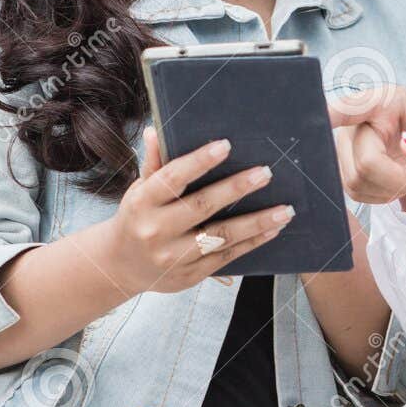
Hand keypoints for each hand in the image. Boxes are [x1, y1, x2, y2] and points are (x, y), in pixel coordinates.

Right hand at [103, 127, 295, 292]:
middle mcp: (156, 230)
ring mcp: (173, 257)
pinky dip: (253, 242)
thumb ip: (155, 163)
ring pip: (221, 236)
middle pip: (202, 206)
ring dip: (257, 222)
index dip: (199, 161)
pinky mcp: (189, 275)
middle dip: (237, 188)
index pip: (173, 178)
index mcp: (142, 202)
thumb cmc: (137, 217)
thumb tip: (158, 130)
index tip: (226, 145)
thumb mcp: (139, 189)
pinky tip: (273, 229)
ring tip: (285, 209)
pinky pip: (226, 256)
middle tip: (266, 173)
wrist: (120, 266)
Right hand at [328, 86, 405, 207]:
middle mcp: (353, 123)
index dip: (334, 113)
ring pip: (358, 183)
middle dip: (399, 178)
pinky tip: (394, 181)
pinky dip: (381, 194)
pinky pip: (356, 193)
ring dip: (391, 189)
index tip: (324, 116)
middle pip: (366, 164)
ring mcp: (342, 146)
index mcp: (380, 102)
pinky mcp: (341, 168)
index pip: (351, 107)